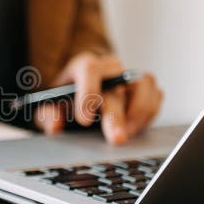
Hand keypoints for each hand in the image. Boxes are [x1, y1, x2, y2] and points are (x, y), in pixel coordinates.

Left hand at [33, 53, 162, 143]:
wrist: (83, 90)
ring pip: (145, 85)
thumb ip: (48, 115)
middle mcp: (110, 68)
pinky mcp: (145, 88)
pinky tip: (135, 128)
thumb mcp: (49, 106)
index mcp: (84, 65)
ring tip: (127, 134)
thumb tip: (55, 126)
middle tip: (115, 139)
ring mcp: (130, 76)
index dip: (88, 94)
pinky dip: (149, 114)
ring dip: (139, 112)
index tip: (84, 119)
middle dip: (117, 115)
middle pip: (118, 86)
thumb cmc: (65, 98)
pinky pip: (155, 96)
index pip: (89, 70)